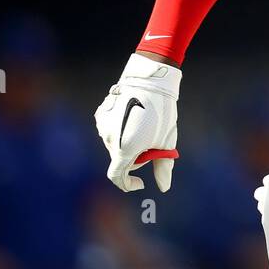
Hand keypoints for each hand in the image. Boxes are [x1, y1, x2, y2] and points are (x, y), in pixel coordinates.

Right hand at [95, 53, 180, 192]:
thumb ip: (164, 167)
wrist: (150, 81)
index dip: (128, 184)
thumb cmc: (161, 113)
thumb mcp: (166, 142)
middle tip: (151, 144)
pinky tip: (133, 117)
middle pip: (120, 159)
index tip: (140, 183)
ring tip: (144, 126)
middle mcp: (109, 139)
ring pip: (115, 144)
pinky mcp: (101, 114)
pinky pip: (110, 130)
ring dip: (127, 143)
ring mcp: (102, 126)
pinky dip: (120, 130)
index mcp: (124, 149)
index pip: (117, 177)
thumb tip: (164, 187)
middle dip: (135, 158)